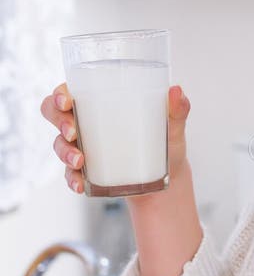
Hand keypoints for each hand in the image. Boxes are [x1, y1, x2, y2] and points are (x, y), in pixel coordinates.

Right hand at [40, 82, 192, 195]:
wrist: (168, 175)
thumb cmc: (166, 140)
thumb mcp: (173, 126)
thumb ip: (178, 109)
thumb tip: (177, 91)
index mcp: (101, 103)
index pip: (68, 90)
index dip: (60, 93)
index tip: (68, 100)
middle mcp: (86, 122)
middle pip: (54, 113)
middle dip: (58, 121)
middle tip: (73, 132)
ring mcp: (82, 147)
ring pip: (59, 144)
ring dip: (64, 152)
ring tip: (80, 161)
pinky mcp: (86, 171)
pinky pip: (69, 174)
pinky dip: (72, 179)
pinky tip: (80, 185)